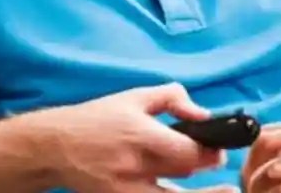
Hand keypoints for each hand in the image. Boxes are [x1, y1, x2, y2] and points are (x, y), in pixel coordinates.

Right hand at [33, 83, 224, 190]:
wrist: (55, 148)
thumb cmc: (98, 119)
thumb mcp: (134, 97)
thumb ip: (172, 98)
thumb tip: (204, 114)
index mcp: (140, 135)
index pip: (187, 151)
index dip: (210, 152)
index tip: (219, 148)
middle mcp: (135, 166)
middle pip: (184, 174)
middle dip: (208, 168)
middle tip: (218, 164)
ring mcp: (127, 190)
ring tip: (225, 192)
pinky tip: (186, 192)